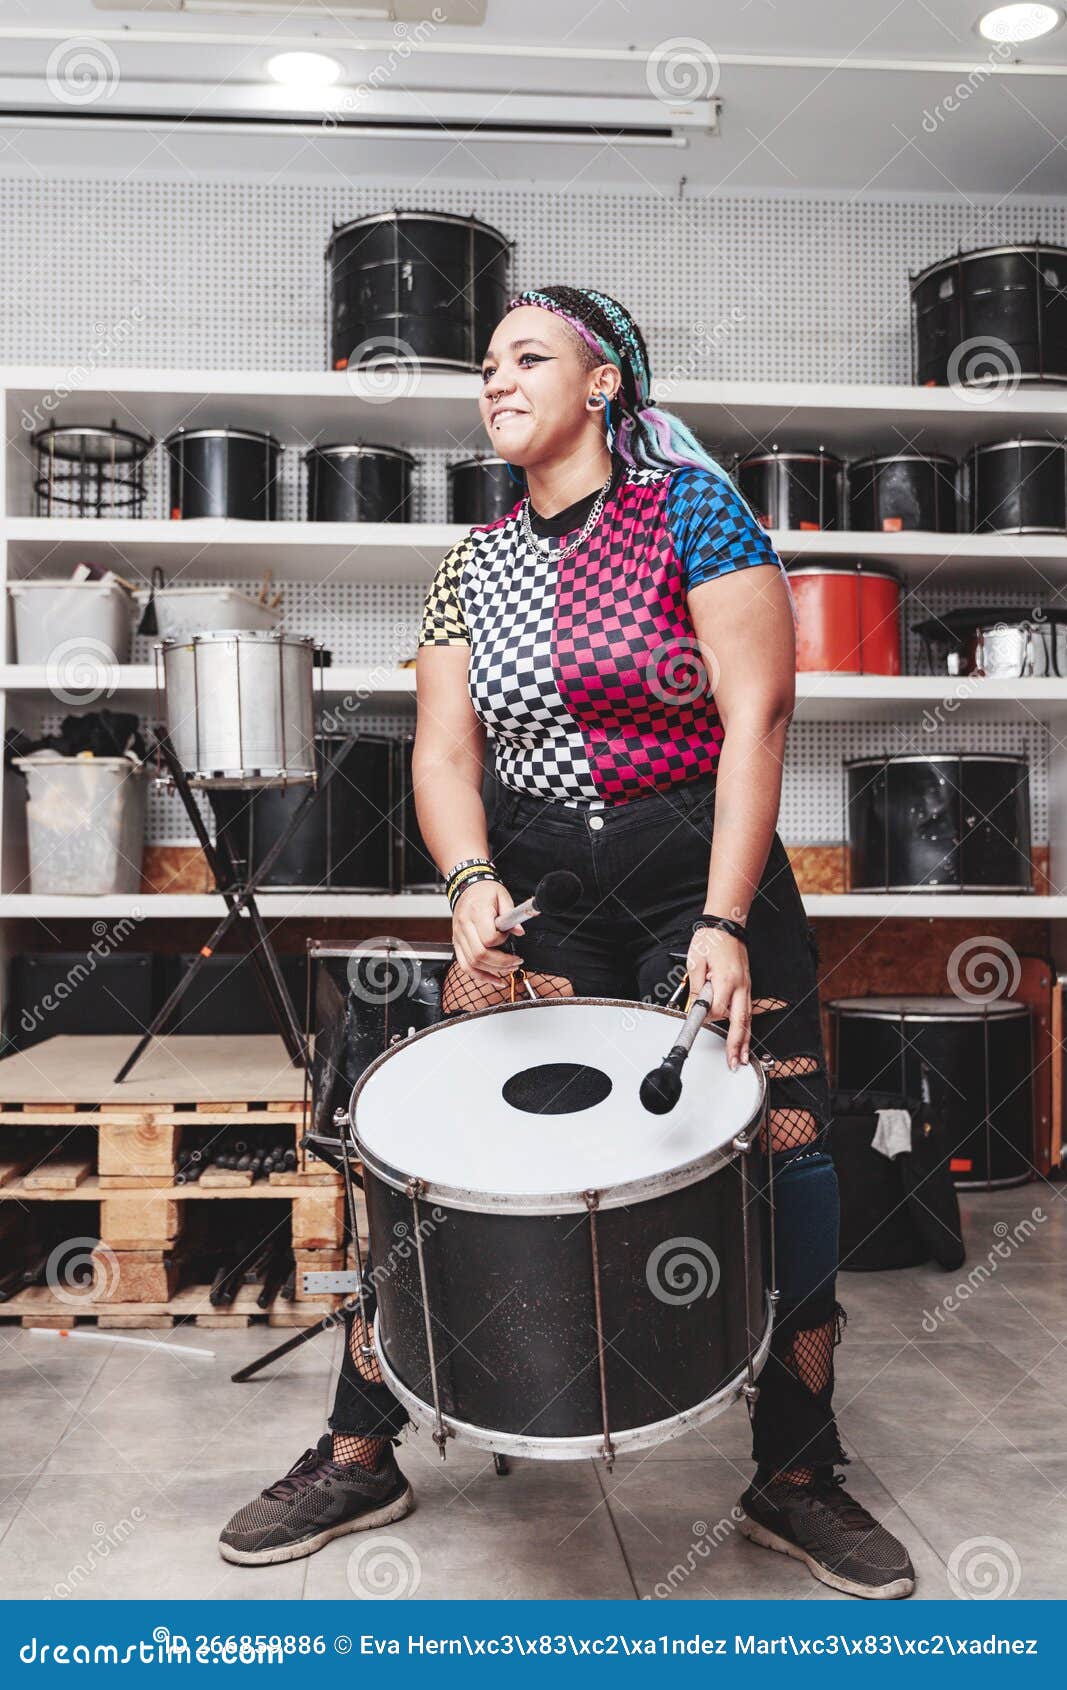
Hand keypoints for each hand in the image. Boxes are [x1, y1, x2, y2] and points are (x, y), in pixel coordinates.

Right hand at [451, 880, 525, 978]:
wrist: (466, 886)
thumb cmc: (485, 891)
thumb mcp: (503, 897)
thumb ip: (512, 915)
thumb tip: (520, 931)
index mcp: (477, 913)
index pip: (488, 938)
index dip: (502, 940)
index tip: (508, 935)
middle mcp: (464, 927)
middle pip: (480, 955)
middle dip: (501, 963)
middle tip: (516, 962)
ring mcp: (458, 937)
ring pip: (472, 964)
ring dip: (492, 971)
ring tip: (509, 969)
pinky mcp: (457, 943)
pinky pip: (465, 966)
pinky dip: (479, 976)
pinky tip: (493, 979)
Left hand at [685, 927, 750, 1070]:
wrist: (727, 924)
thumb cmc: (711, 939)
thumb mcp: (695, 962)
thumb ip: (696, 986)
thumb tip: (695, 1007)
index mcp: (726, 980)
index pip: (716, 1009)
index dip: (706, 1018)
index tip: (698, 1027)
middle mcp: (741, 986)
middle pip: (740, 1021)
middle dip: (736, 1044)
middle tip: (734, 1062)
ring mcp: (746, 987)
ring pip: (748, 1019)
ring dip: (745, 1040)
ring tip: (741, 1058)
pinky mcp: (747, 986)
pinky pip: (747, 1010)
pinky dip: (747, 1027)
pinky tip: (744, 1039)